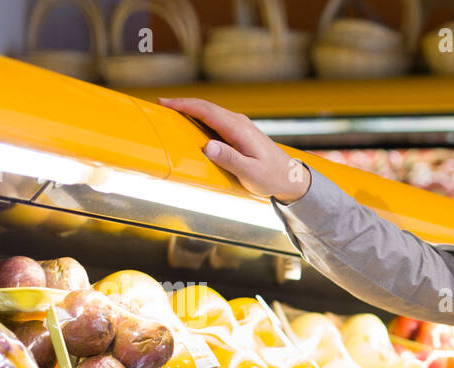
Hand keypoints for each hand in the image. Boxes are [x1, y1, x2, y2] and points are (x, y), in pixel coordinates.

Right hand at [158, 97, 310, 202]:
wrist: (292, 178)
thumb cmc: (271, 178)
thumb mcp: (250, 174)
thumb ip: (229, 160)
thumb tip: (208, 146)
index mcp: (239, 130)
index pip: (207, 111)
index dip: (184, 105)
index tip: (165, 103)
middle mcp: (240, 123)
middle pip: (207, 107)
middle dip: (183, 103)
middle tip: (162, 104)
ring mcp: (241, 125)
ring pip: (212, 111)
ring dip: (192, 108)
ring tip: (173, 110)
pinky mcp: (241, 131)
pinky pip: (217, 118)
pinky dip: (202, 116)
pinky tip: (194, 121)